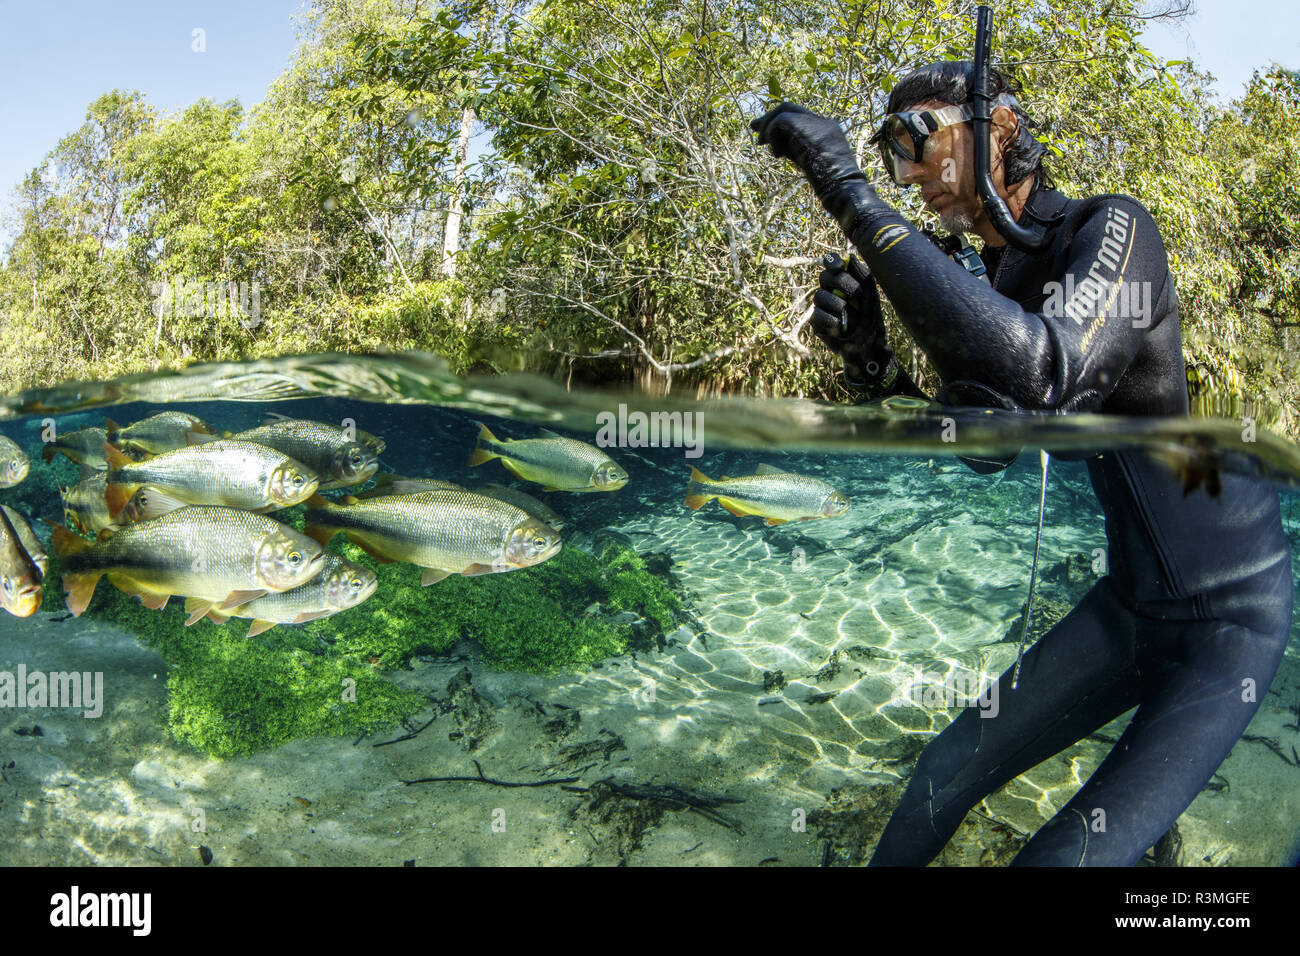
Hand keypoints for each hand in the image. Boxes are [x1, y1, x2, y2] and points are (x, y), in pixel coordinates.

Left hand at [750, 103, 874, 220]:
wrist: (842, 185)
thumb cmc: (831, 185)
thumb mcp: (811, 164)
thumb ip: (797, 151)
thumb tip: (778, 148)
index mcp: (827, 129)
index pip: (800, 118)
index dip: (781, 123)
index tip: (767, 135)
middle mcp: (822, 121)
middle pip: (790, 109)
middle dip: (770, 118)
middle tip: (754, 128)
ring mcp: (815, 122)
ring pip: (783, 111)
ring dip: (768, 127)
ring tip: (761, 143)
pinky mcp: (804, 125)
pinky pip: (780, 122)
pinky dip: (773, 136)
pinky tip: (777, 154)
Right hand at [812, 253, 891, 380]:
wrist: (869, 345)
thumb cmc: (871, 318)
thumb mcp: (870, 293)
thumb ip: (861, 273)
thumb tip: (849, 255)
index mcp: (841, 281)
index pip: (831, 264)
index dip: (832, 262)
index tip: (840, 267)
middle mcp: (828, 291)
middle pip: (824, 277)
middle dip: (842, 284)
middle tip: (857, 294)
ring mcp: (821, 307)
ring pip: (820, 296)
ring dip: (839, 306)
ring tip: (851, 317)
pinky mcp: (816, 323)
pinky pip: (818, 315)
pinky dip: (832, 321)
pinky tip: (841, 328)